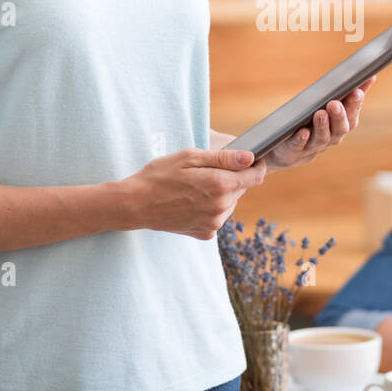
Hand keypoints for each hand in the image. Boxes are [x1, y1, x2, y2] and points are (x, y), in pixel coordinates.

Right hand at [123, 147, 266, 240]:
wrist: (135, 204)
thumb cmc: (160, 175)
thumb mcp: (190, 157)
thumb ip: (224, 158)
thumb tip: (250, 158)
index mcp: (220, 185)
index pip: (255, 176)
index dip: (256, 166)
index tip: (251, 160)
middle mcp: (221, 207)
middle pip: (241, 189)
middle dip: (231, 178)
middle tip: (205, 172)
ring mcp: (214, 223)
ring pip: (230, 203)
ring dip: (221, 194)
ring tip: (195, 188)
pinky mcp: (205, 233)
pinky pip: (217, 217)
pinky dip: (210, 208)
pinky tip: (191, 202)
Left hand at [263, 77, 375, 171]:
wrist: (292, 151)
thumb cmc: (315, 122)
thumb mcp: (332, 108)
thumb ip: (349, 93)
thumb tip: (371, 76)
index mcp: (342, 125)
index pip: (352, 114)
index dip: (355, 104)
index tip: (356, 91)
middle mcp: (331, 137)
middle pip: (339, 129)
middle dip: (339, 116)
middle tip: (335, 104)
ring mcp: (313, 145)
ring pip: (321, 138)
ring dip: (322, 126)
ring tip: (320, 113)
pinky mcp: (295, 150)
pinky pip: (299, 146)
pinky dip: (302, 139)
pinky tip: (303, 132)